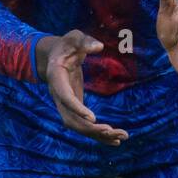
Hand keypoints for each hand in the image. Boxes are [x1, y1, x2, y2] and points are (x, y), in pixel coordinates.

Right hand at [36, 31, 127, 146]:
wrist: (55, 56)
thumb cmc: (66, 45)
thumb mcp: (73, 38)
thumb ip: (84, 41)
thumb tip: (98, 47)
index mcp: (56, 79)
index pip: (65, 98)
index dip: (76, 108)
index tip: (92, 117)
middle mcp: (59, 97)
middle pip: (71, 120)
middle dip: (90, 128)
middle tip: (111, 130)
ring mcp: (66, 106)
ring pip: (80, 128)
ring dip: (99, 135)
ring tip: (121, 137)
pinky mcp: (75, 109)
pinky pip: (85, 126)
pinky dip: (99, 135)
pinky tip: (116, 139)